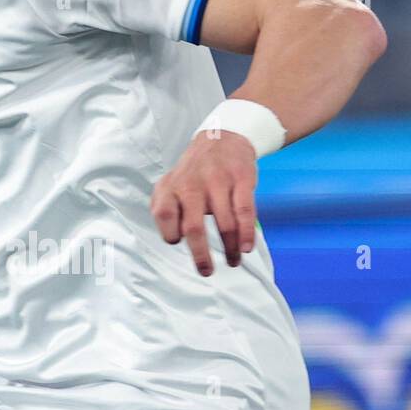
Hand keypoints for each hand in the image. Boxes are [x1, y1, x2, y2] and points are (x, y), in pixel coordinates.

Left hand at [149, 130, 258, 275]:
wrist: (222, 138)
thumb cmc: (193, 172)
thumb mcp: (170, 183)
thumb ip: (165, 208)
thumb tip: (171, 240)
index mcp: (171, 187)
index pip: (163, 215)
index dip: (169, 232)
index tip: (179, 244)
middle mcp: (192, 185)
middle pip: (193, 227)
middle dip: (201, 254)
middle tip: (206, 271)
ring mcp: (217, 182)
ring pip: (224, 224)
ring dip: (229, 249)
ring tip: (233, 261)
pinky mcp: (241, 181)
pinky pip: (245, 212)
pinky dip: (247, 234)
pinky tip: (246, 247)